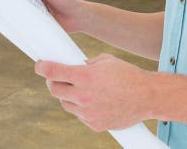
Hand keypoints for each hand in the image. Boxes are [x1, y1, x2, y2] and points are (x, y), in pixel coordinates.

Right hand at [20, 0, 88, 32]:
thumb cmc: (69, 0)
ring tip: (6, 9)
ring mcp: (39, 11)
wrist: (79, 18)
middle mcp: (38, 0)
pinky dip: (25, 20)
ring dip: (18, 9)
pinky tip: (17, 21)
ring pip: (25, 10)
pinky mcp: (41, 22)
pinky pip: (30, 21)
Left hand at [35, 54, 151, 130]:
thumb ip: (87, 64)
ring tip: (80, 89)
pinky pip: (79, 115)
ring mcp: (87, 113)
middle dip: (53, 82)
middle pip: (54, 90)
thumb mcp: (105, 61)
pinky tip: (92, 101)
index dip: (42, 67)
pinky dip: (81, 108)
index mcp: (84, 77)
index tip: (39, 65)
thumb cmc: (128, 75)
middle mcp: (83, 96)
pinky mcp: (94, 125)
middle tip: (58, 77)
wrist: (147, 97)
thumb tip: (76, 66)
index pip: (52, 72)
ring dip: (67, 96)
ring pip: (65, 104)